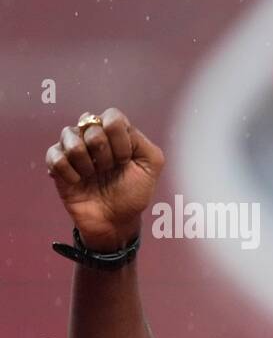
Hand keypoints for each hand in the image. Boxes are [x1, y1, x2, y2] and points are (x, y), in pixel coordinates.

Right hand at [45, 107, 164, 250]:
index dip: (120, 140)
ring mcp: (72, 148)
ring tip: (92, 175)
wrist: (115, 220)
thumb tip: (116, 128)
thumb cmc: (134, 193)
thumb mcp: (152, 166)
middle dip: (105, 154)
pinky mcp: (56, 164)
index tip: (125, 160)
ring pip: (69, 135)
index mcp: (116, 134)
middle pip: (90, 125)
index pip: (112, 117)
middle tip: (109, 170)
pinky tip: (78, 182)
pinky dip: (69, 172)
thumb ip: (143, 141)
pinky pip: (55, 156)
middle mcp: (92, 136)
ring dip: (86, 162)